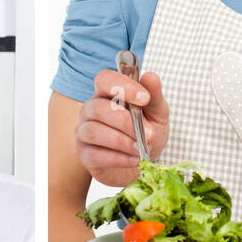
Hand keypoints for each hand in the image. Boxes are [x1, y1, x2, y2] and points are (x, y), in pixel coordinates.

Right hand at [75, 69, 168, 186]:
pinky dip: (119, 158)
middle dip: (126, 122)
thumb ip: (154, 97)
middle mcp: (91, 109)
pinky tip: (135, 159)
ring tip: (142, 149)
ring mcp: (84, 132)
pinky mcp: (85, 155)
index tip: (145, 98)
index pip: (105, 79)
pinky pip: (96, 155)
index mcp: (108, 93)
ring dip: (122, 141)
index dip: (123, 86)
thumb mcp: (158, 114)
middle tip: (150, 134)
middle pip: (98, 108)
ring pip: (94, 131)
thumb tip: (150, 76)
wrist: (143, 165)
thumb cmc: (147, 133)